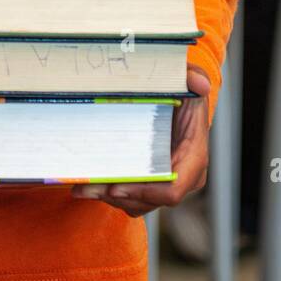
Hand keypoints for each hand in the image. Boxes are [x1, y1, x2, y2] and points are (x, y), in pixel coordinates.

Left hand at [71, 65, 210, 216]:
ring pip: (137, 202)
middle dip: (116, 195)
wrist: (179, 101)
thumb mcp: (187, 80)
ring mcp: (168, 183)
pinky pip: (131, 198)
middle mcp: (184, 177)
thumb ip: (193, 78)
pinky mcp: (153, 183)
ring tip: (80, 187)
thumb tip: (200, 84)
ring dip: (108, 197)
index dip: (145, 192)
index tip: (116, 186)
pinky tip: (87, 184)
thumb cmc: (183, 92)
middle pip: (148, 200)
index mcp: (194, 156)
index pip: (173, 189)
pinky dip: (110, 193)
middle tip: (86, 188)